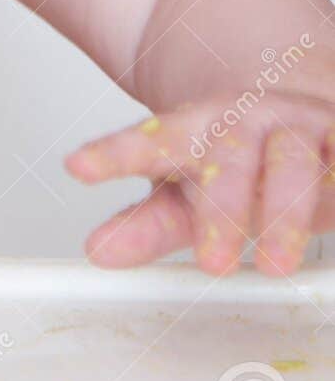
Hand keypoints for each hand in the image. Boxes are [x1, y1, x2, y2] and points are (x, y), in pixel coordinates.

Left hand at [65, 88, 334, 276]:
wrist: (302, 116)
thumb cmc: (240, 164)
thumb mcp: (189, 194)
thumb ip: (146, 224)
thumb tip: (98, 251)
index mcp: (198, 128)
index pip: (152, 140)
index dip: (115, 154)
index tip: (78, 167)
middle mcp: (249, 120)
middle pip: (230, 154)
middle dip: (222, 209)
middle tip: (212, 262)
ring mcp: (301, 127)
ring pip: (294, 162)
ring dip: (286, 214)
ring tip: (275, 263)